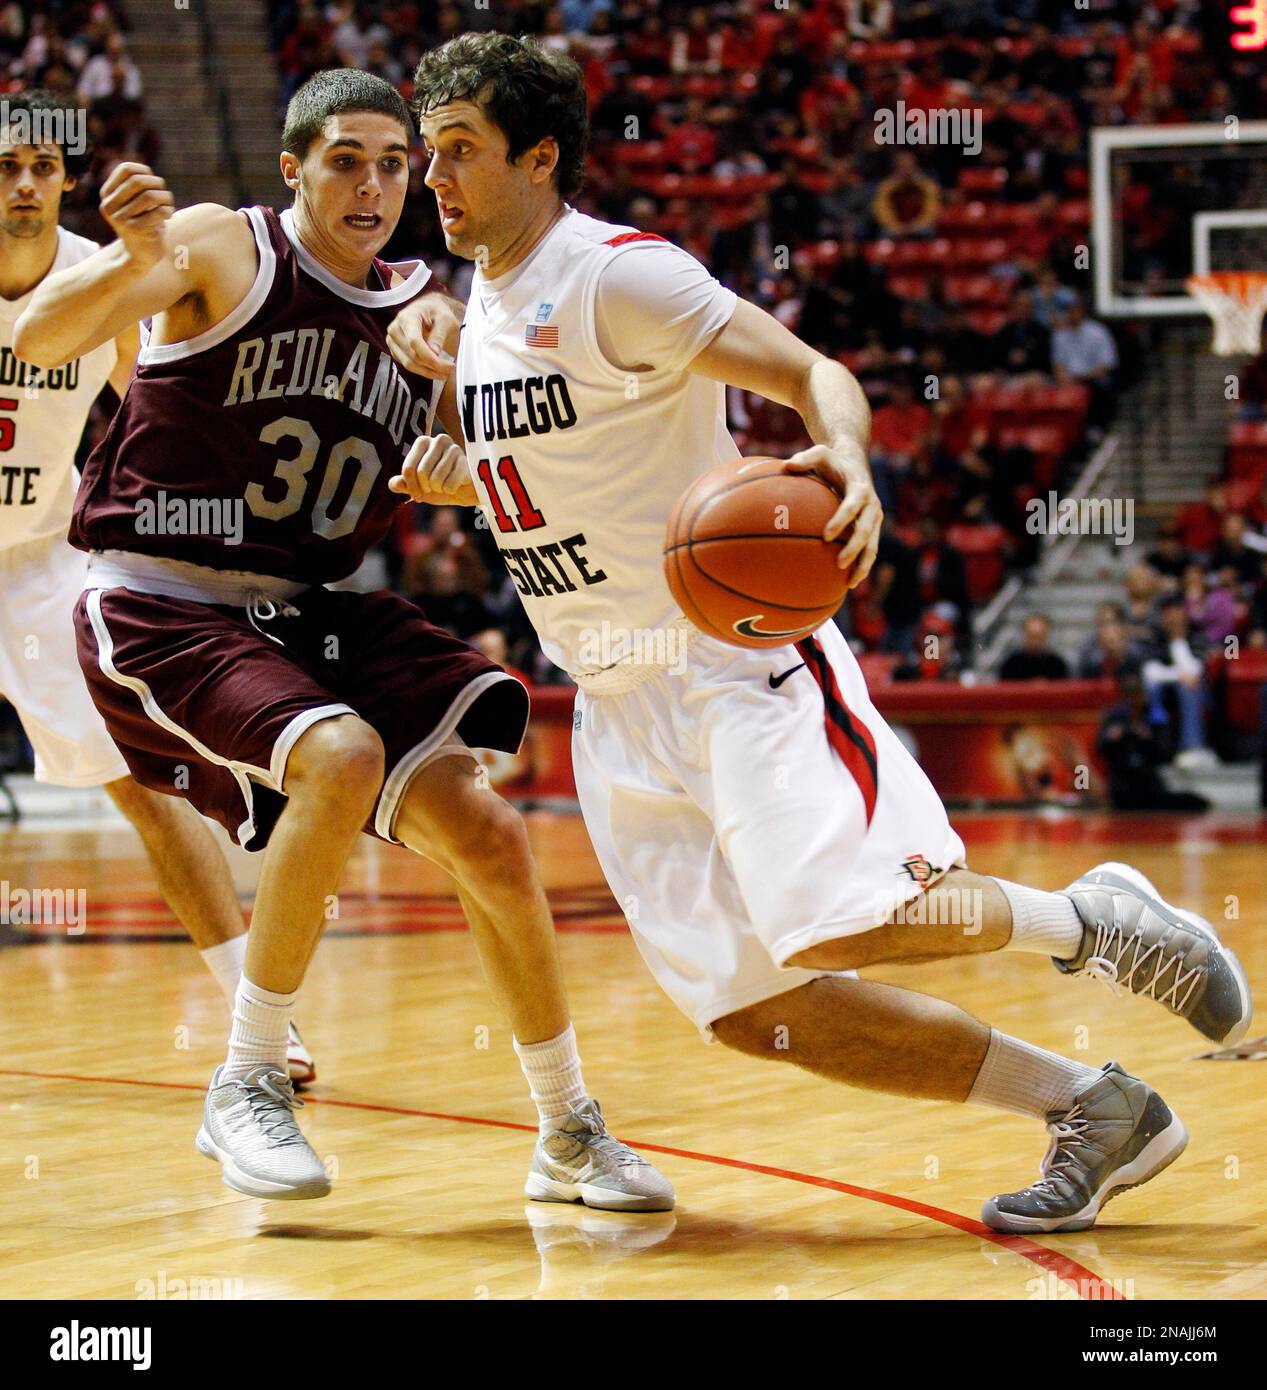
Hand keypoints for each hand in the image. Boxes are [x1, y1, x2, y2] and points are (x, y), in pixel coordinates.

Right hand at [99, 161, 172, 269]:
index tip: (153, 183)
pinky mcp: (135, 230)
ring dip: (166, 198)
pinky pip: (159, 211)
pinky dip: (169, 210)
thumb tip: (146, 172)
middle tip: (164, 195)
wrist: (141, 255)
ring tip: (168, 205)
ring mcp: (120, 219)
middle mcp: (109, 206)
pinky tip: (169, 216)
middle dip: (157, 184)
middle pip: (138, 181)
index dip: (145, 171)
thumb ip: (137, 186)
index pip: (126, 169)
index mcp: (107, 195)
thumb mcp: (135, 202)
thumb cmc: (143, 224)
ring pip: (150, 196)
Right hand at [387, 292, 460, 377]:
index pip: (414, 342)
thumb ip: (439, 335)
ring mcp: (393, 341)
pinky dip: (423, 371)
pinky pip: (408, 366)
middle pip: (412, 356)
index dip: (431, 357)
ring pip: (409, 364)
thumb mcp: (445, 319)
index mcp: (407, 317)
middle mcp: (395, 329)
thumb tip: (434, 353)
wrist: (427, 309)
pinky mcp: (396, 351)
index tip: (448, 365)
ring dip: (428, 372)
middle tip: (450, 370)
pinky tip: (435, 370)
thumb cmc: (436, 311)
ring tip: (445, 373)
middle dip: (434, 367)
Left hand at [389, 433, 475, 504]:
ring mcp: (454, 449)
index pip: (408, 468)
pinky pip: (449, 485)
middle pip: (421, 473)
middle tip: (431, 490)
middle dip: (425, 488)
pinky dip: (450, 490)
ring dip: (438, 489)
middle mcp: (438, 440)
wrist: (464, 490)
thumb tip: (393, 484)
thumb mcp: (417, 486)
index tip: (416, 494)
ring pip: (436, 479)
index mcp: (422, 442)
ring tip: (443, 486)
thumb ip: (402, 484)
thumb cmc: (438, 484)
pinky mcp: (466, 461)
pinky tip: (455, 486)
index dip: (410, 487)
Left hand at [785, 443, 881, 590]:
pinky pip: (869, 550)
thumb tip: (786, 466)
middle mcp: (871, 505)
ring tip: (850, 583)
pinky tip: (848, 584)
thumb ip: (804, 458)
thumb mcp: (819, 453)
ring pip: (873, 545)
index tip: (826, 535)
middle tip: (839, 563)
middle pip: (867, 530)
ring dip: (863, 564)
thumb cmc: (832, 460)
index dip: (842, 520)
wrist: (855, 463)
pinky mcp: (872, 529)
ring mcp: (874, 519)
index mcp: (860, 487)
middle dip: (855, 548)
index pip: (853, 505)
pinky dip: (862, 566)